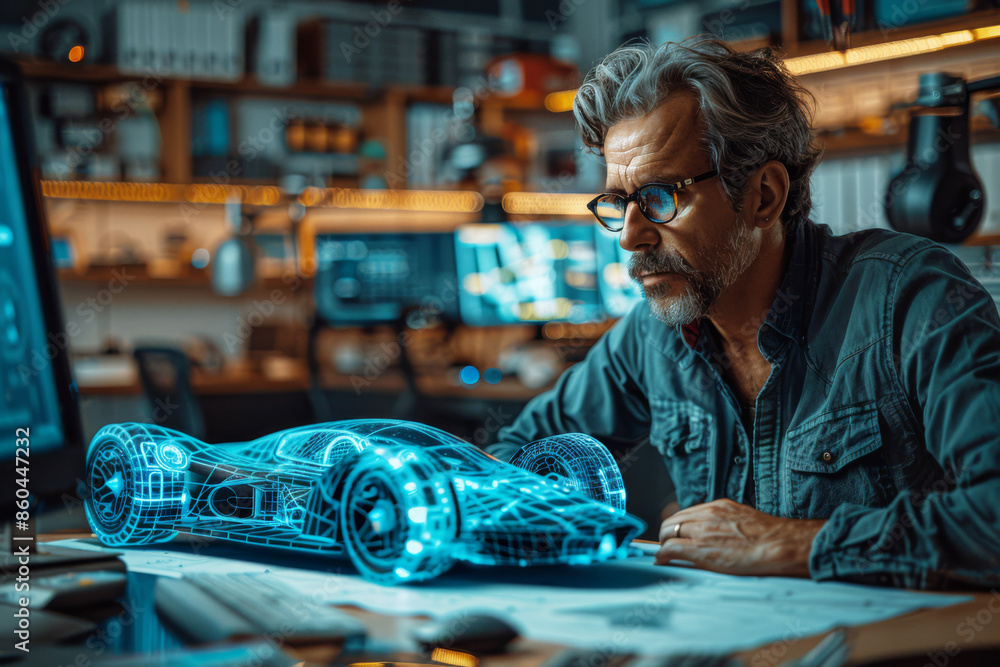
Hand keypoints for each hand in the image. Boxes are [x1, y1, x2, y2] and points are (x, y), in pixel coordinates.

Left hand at [656, 498, 825, 576]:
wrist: (779, 545)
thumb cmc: (770, 537)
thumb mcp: (744, 519)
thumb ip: (726, 521)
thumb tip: (719, 531)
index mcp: (718, 506)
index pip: (686, 512)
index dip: (678, 525)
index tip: (676, 534)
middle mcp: (706, 514)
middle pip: (672, 520)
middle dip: (666, 533)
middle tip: (666, 545)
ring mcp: (701, 530)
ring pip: (668, 531)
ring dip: (664, 542)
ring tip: (665, 553)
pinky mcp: (700, 548)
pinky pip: (672, 548)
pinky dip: (663, 554)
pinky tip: (662, 561)